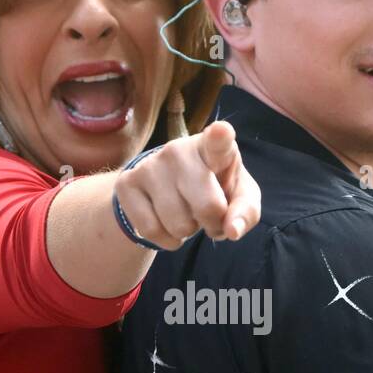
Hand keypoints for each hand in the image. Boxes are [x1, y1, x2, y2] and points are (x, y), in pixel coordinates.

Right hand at [113, 121, 260, 249]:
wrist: (169, 186)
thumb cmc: (214, 188)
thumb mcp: (239, 197)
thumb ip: (245, 212)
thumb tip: (232, 231)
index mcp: (214, 146)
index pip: (218, 140)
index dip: (221, 137)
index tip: (222, 132)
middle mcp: (179, 150)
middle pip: (208, 206)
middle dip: (213, 224)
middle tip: (209, 216)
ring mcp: (150, 165)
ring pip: (179, 225)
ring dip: (187, 232)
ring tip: (186, 215)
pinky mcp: (127, 183)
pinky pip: (151, 231)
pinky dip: (166, 240)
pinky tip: (168, 226)